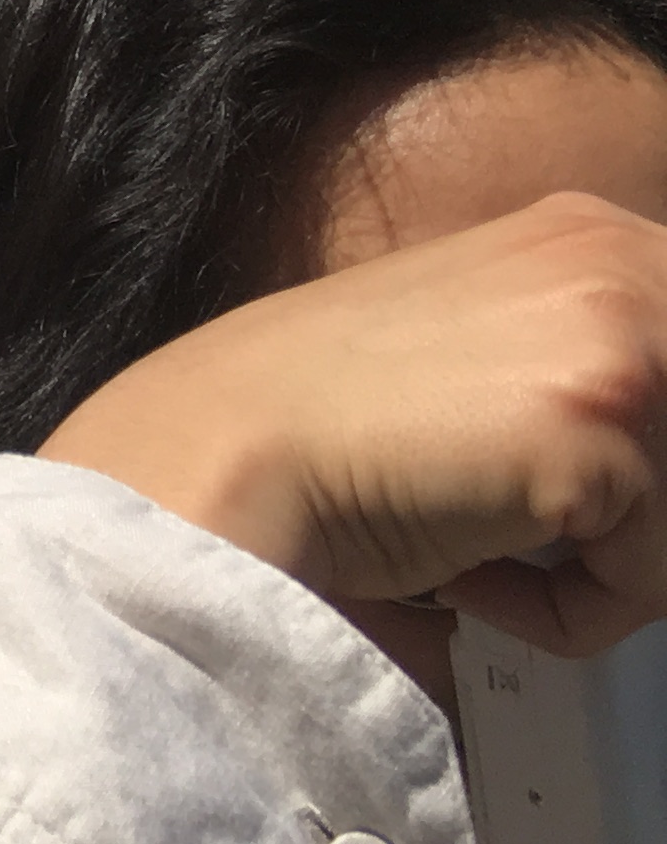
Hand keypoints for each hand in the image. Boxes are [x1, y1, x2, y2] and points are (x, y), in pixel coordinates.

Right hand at [39, 192, 666, 655]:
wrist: (220, 452)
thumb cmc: (317, 426)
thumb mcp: (481, 347)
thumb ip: (575, 364)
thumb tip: (643, 470)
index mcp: (588, 232)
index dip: (641, 461)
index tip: (568, 492)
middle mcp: (619, 256)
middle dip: (626, 518)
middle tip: (519, 527)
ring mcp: (622, 329)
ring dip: (599, 566)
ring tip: (479, 538)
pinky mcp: (607, 420)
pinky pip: (647, 584)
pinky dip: (565, 611)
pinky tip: (463, 564)